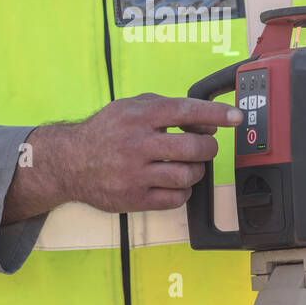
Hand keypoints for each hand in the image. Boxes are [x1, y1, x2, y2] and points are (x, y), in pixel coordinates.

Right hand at [46, 93, 241, 213]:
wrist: (69, 162)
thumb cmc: (104, 133)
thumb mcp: (129, 106)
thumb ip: (164, 107)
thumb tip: (203, 120)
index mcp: (139, 117)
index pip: (186, 111)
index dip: (216, 114)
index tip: (235, 116)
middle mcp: (138, 144)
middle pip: (193, 148)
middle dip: (209, 147)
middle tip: (206, 146)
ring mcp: (136, 174)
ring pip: (187, 175)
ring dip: (197, 170)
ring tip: (188, 165)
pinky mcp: (134, 198)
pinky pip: (175, 198)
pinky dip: (184, 190)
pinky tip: (175, 182)